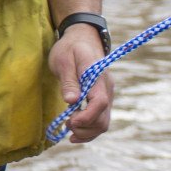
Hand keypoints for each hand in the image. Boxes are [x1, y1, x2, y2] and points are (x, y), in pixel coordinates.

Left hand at [49, 28, 113, 142]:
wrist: (82, 39)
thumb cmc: (70, 48)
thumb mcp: (63, 60)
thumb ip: (68, 81)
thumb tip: (71, 101)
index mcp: (97, 77)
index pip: (100, 103)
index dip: (86, 117)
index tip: (70, 120)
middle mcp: (106, 88)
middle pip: (103, 119)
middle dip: (84, 128)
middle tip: (66, 123)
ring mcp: (106, 95)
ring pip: (103, 124)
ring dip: (86, 132)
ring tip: (69, 128)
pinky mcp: (102, 100)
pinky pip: (100, 120)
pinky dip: (89, 130)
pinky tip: (75, 132)